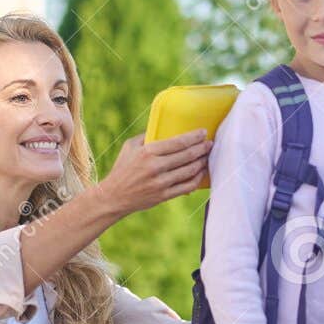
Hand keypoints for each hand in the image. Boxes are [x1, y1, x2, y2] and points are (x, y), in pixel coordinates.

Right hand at [96, 129, 211, 216]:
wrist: (114, 196)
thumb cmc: (122, 168)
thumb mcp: (130, 147)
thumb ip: (146, 136)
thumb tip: (163, 127)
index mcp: (148, 152)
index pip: (177, 142)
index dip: (194, 137)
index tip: (203, 132)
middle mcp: (155, 167)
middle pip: (187, 155)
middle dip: (202, 148)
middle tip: (209, 143)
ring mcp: (160, 183)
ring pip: (189, 171)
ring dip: (202, 162)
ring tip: (207, 156)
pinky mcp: (163, 196)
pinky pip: (186, 186)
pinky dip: (197, 179)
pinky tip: (201, 172)